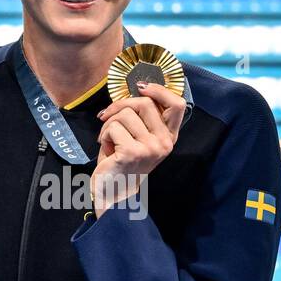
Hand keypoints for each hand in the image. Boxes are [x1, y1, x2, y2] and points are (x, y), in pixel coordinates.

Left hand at [92, 84, 186, 217]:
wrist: (114, 192)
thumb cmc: (123, 162)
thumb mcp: (141, 138)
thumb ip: (144, 118)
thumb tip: (137, 90)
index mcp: (169, 138)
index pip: (177, 105)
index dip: (159, 90)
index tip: (141, 87)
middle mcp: (164, 143)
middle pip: (144, 103)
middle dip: (120, 105)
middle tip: (108, 116)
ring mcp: (150, 148)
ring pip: (125, 114)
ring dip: (109, 123)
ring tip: (108, 139)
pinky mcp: (132, 152)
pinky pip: (113, 127)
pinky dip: (103, 135)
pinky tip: (106, 149)